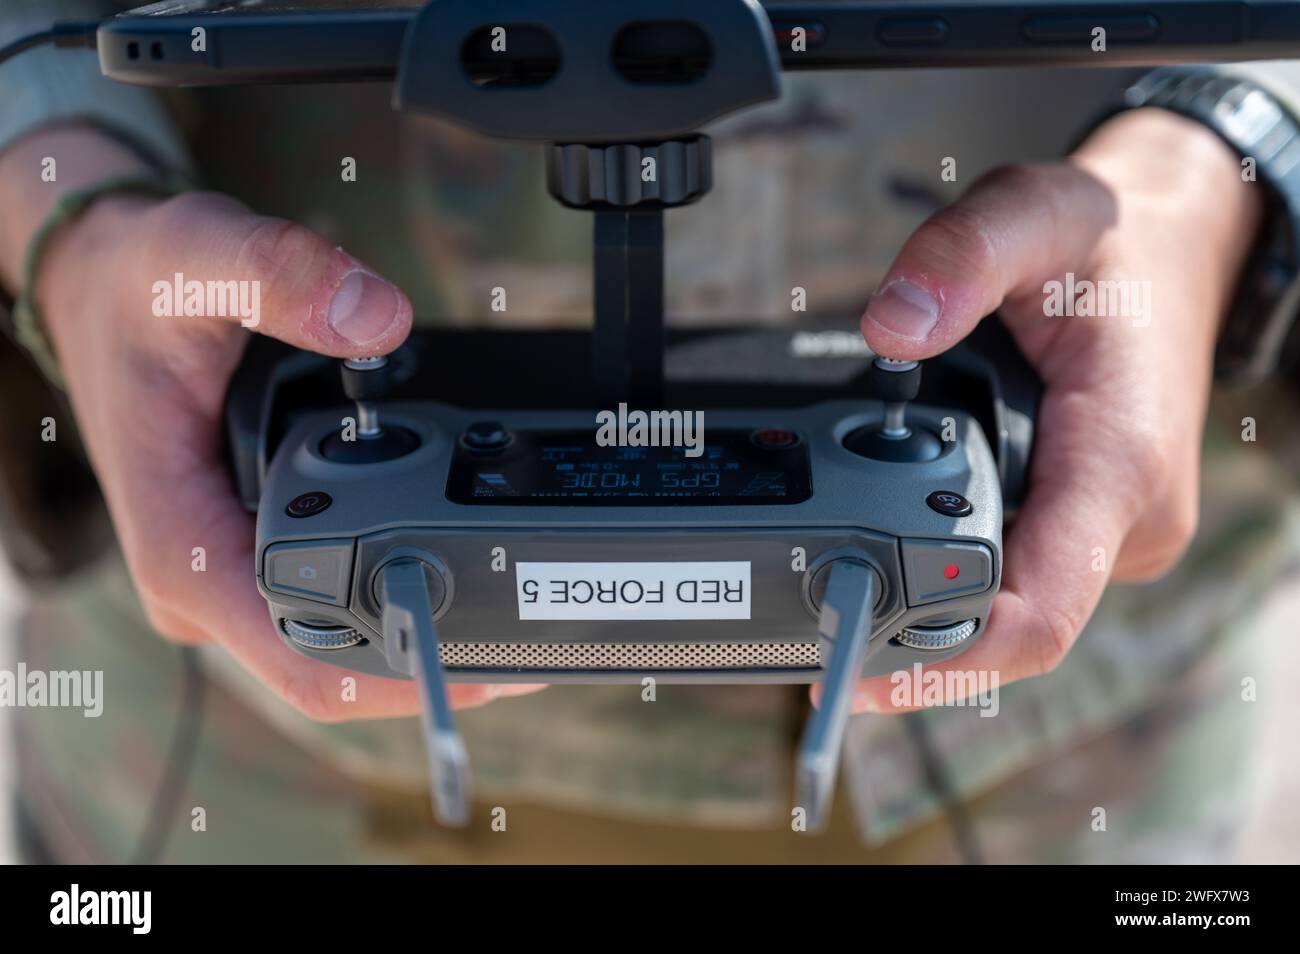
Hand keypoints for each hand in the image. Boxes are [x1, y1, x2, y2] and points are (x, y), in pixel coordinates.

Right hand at [7, 127, 542, 720]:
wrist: (104, 286)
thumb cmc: (137, 286)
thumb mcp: (199, 257)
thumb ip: (282, 279)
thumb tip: (380, 320)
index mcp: (184, 550)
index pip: (305, 662)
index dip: (406, 676)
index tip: (493, 656)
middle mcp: (207, 583)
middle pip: (339, 666)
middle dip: (434, 641)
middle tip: (518, 578)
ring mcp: (231, 575)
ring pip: (341, 636)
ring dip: (419, 608)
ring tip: (490, 544)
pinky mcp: (252, 554)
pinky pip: (335, 593)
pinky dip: (394, 570)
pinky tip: (447, 529)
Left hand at [851, 108, 1262, 710]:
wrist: (1166, 254)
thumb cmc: (1111, 247)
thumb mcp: (1038, 211)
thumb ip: (963, 255)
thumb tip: (889, 329)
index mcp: (1118, 466)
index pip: (1038, 614)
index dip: (948, 661)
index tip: (859, 672)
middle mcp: (1119, 523)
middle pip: (1002, 625)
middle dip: (907, 629)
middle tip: (808, 606)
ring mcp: (1100, 533)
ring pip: (1001, 604)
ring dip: (922, 601)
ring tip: (833, 572)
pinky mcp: (1078, 527)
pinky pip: (1007, 572)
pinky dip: (944, 571)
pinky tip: (882, 553)